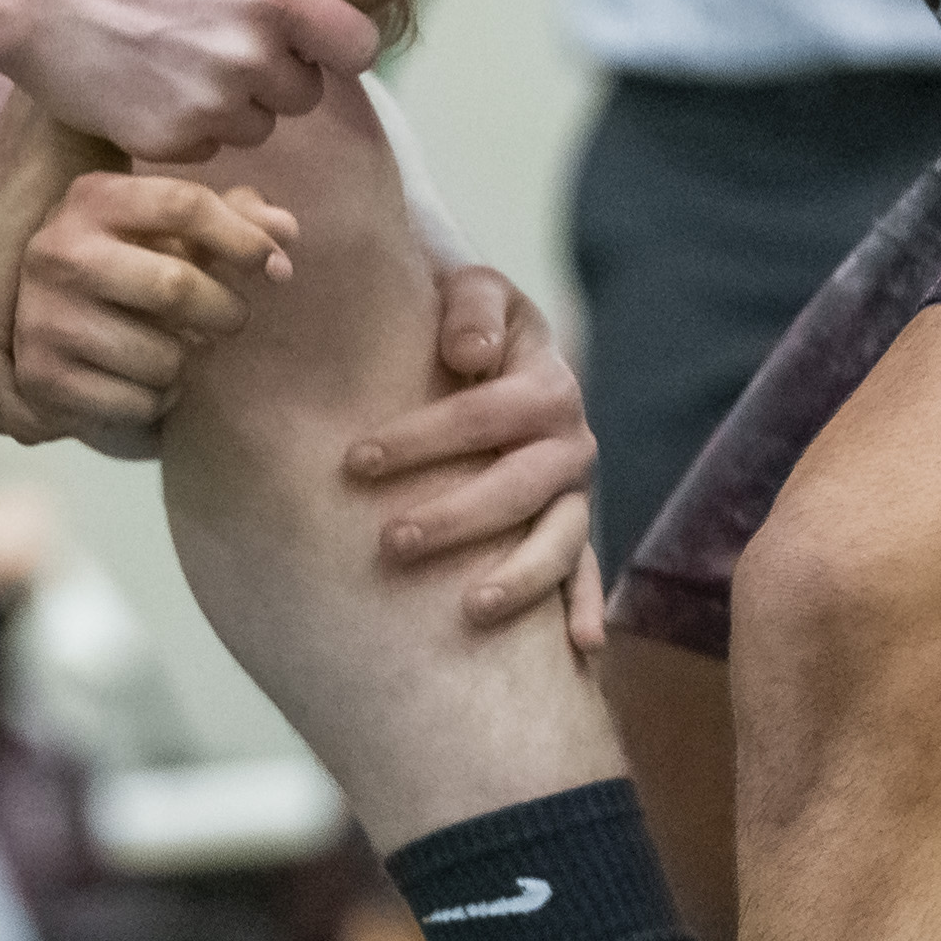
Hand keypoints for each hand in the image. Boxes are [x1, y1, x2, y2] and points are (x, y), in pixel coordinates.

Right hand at [2, 0, 380, 164]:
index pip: (358, 48)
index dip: (336, 37)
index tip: (304, 23)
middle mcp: (249, 60)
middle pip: (308, 92)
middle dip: (281, 68)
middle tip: (230, 32)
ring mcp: (206, 107)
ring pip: (259, 125)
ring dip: (239, 101)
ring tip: (190, 56)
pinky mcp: (164, 141)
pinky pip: (209, 148)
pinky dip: (192, 125)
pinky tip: (157, 82)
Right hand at [8, 172, 298, 443]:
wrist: (39, 321)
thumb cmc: (126, 264)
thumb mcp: (169, 230)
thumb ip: (232, 219)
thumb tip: (287, 230)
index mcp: (91, 199)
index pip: (182, 204)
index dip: (242, 237)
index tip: (275, 266)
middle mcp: (57, 253)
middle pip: (175, 286)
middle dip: (225, 310)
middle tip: (234, 318)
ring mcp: (43, 318)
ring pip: (165, 356)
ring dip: (191, 360)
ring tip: (179, 347)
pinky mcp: (43, 378)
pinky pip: (141, 402)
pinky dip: (163, 399)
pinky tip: (147, 379)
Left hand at [347, 268, 607, 651]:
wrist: (486, 338)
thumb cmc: (465, 317)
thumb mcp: (472, 289)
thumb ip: (474, 307)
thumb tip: (469, 353)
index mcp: (546, 381)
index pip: (484, 415)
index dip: (421, 438)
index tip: (355, 462)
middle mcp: (568, 441)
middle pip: (519, 487)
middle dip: (456, 517)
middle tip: (391, 543)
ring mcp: (572, 492)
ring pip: (560, 539)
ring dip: (520, 578)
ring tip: (470, 608)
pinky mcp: (569, 527)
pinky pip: (584, 572)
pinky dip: (586, 607)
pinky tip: (582, 650)